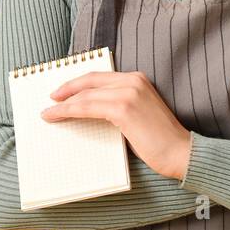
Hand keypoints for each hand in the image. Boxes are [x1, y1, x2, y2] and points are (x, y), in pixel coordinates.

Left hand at [41, 70, 191, 179]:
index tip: (62, 91)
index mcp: (138, 79)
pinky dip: (68, 111)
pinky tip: (57, 116)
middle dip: (66, 89)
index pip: (99, 77)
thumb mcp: (137, 115)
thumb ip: (117, 107)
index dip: (78, 83)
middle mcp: (133, 81)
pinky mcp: (123, 109)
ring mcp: (128, 93)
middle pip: (89, 81)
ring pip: (85, 95)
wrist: (180, 152)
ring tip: (49, 112)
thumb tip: (88, 111)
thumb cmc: (160, 140)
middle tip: (51, 98)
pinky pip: (87, 107)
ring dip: (63, 104)